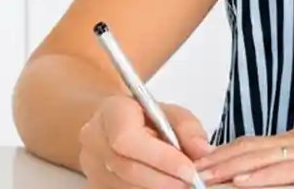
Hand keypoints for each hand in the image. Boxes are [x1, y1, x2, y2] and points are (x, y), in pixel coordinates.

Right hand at [79, 95, 213, 187]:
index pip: (127, 138)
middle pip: (126, 168)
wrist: (115, 126)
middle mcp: (93, 140)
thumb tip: (202, 151)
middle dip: (164, 180)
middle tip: (193, 183)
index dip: (159, 157)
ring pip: (124, 187)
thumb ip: (187, 128)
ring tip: (183, 185)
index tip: (188, 169)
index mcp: (111, 112)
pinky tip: (167, 186)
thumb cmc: (144, 118)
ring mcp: (90, 166)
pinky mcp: (95, 186)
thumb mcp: (170, 112)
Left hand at [193, 116, 293, 186]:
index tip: (201, 161)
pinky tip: (241, 180)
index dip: (225, 152)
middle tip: (186, 168)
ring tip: (200, 176)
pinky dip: (259, 175)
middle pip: (248, 147)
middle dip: (215, 159)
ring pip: (259, 157)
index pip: (254, 143)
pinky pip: (286, 170)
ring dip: (226, 167)